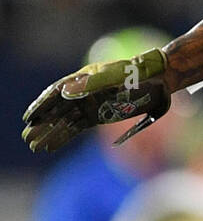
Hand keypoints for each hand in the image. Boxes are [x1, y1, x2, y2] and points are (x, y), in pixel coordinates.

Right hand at [22, 48, 170, 152]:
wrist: (159, 80)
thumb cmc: (137, 73)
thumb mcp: (115, 76)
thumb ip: (91, 84)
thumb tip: (65, 92)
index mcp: (83, 79)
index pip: (56, 93)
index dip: (42, 105)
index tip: (29, 117)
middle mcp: (83, 92)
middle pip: (57, 110)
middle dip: (42, 124)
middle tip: (27, 138)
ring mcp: (91, 105)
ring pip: (65, 121)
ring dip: (51, 134)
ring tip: (35, 146)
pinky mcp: (100, 116)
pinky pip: (77, 128)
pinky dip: (64, 137)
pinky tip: (52, 146)